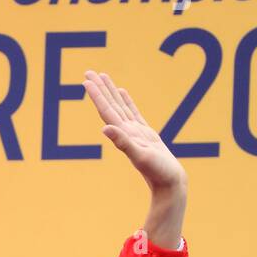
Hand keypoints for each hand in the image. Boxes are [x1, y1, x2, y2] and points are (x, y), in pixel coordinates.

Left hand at [83, 70, 186, 192]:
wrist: (170, 185)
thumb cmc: (158, 173)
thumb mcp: (140, 156)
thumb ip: (122, 142)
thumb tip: (105, 128)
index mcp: (124, 134)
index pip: (106, 110)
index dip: (97, 95)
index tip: (86, 80)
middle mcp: (126, 132)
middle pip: (110, 105)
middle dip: (100, 88)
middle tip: (88, 71)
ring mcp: (135, 132)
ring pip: (120, 107)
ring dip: (110, 92)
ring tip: (102, 76)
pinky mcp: (145, 134)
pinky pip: (133, 113)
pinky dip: (126, 101)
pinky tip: (122, 92)